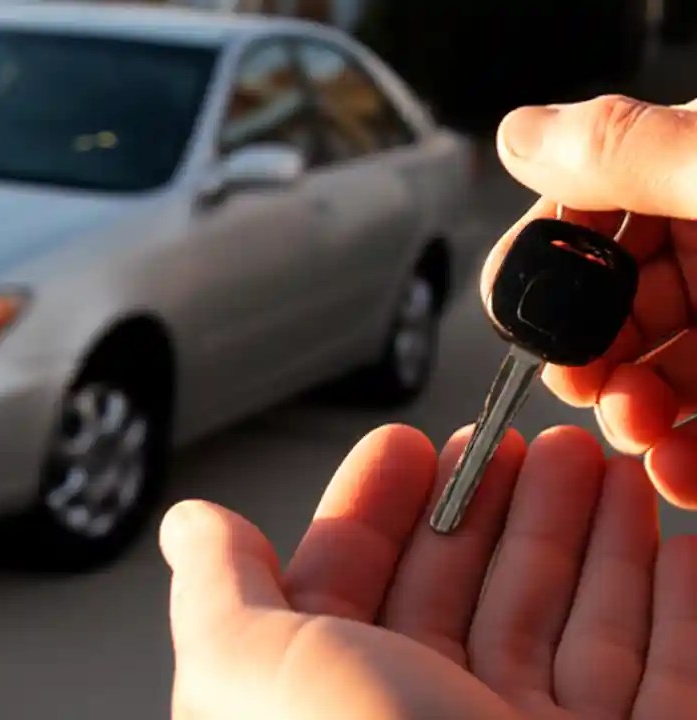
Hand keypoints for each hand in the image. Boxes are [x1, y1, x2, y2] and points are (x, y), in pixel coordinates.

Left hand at [163, 424, 696, 719]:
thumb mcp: (250, 665)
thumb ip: (221, 590)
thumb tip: (189, 520)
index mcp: (336, 701)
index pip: (354, 582)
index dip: (382, 506)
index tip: (414, 440)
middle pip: (471, 594)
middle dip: (501, 507)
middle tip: (530, 437)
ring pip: (569, 630)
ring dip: (590, 541)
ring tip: (598, 464)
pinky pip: (665, 685)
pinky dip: (679, 612)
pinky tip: (682, 551)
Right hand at [490, 94, 696, 508]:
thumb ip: (628, 151)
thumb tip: (516, 133)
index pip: (592, 208)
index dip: (552, 268)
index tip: (537, 319)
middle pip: (620, 303)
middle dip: (590, 355)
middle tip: (588, 386)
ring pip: (661, 373)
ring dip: (630, 415)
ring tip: (640, 433)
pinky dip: (683, 462)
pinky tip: (677, 473)